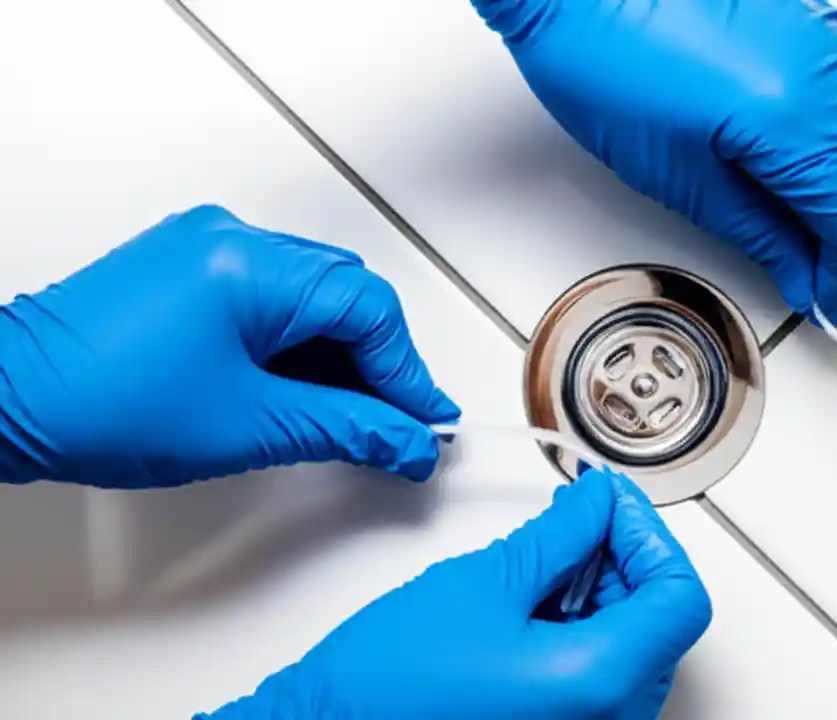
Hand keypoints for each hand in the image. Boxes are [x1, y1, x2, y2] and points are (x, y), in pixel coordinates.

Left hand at [0, 205, 458, 487]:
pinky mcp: (191, 269)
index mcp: (252, 263)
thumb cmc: (97, 404)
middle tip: (397, 423)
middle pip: (346, 297)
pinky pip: (272, 299)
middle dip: (379, 364)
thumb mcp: (248, 426)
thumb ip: (345, 428)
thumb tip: (403, 439)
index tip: (423, 419)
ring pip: (311, 299)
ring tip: (350, 418)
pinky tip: (306, 391)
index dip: (406, 371)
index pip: (367, 308)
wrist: (4, 401)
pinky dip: (297, 346)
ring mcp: (209, 249)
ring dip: (338, 358)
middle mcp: (233, 239)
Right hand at [202, 467, 712, 718]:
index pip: (678, 597)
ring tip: (550, 553)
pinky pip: (600, 674)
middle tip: (583, 515)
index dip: (651, 535)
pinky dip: (583, 626)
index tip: (615, 503)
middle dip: (626, 556)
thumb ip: (560, 535)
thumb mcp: (486, 583)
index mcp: (599, 682)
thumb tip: (597, 502)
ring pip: (633, 645)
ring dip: (605, 589)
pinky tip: (539, 597)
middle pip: (660, 621)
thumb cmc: (386, 688)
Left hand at [474, 0, 836, 323]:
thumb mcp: (683, 181)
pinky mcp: (807, 9)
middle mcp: (825, 70)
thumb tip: (800, 272)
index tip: (828, 297)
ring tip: (813, 199)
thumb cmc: (607, 69)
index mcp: (793, 121)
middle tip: (818, 259)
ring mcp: (822, 32)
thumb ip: (759, 233)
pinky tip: (806, 136)